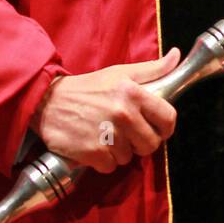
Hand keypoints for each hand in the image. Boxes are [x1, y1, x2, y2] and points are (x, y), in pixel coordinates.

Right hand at [32, 48, 180, 173]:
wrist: (47, 101)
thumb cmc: (88, 88)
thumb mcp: (120, 73)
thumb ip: (152, 69)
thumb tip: (176, 56)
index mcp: (133, 93)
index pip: (168, 118)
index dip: (165, 127)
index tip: (156, 128)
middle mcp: (123, 113)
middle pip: (151, 144)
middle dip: (141, 142)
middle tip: (126, 133)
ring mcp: (108, 134)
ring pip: (129, 157)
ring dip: (119, 151)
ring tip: (105, 135)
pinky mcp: (92, 152)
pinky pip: (110, 166)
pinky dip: (102, 160)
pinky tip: (93, 145)